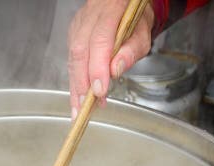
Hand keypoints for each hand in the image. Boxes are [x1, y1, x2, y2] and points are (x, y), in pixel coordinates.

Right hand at [67, 0, 154, 118]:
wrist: (126, 6)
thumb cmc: (136, 20)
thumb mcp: (143, 34)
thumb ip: (132, 51)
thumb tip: (116, 69)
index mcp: (111, 10)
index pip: (100, 41)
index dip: (97, 68)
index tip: (99, 91)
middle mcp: (91, 15)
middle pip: (80, 51)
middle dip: (82, 82)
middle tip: (86, 106)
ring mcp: (80, 23)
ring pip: (72, 56)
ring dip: (75, 85)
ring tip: (80, 108)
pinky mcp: (74, 33)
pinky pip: (71, 58)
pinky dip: (74, 79)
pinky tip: (77, 95)